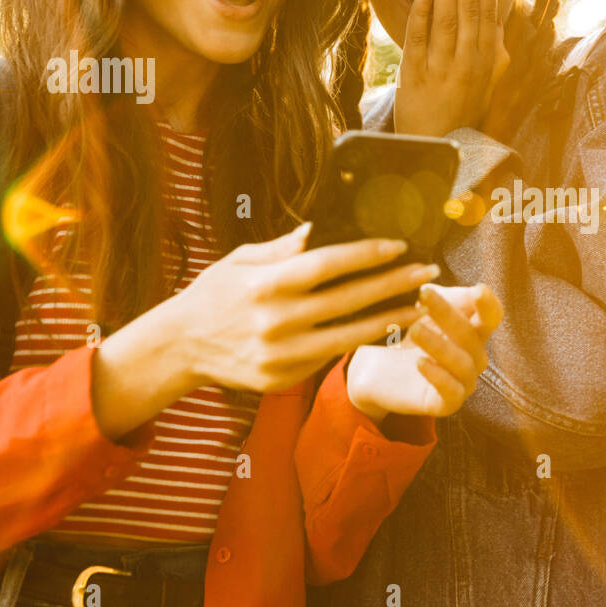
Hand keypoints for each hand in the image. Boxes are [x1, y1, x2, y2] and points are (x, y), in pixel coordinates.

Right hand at [173, 222, 437, 393]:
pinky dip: (357, 342)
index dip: (367, 254)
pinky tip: (382, 328)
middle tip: (427, 273)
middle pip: (349, 300)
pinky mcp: (283, 379)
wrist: (178, 347)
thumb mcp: (241, 261)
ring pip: (349, 336)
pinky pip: (329, 357)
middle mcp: (276, 321)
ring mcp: (281, 355)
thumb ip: (284, 248)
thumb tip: (322, 227)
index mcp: (266, 285)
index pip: (328, 265)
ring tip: (419, 306)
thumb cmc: (214, 295)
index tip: (400, 245)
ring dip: (389, 320)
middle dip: (394, 284)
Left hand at [346, 282, 503, 419]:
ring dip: (439, 344)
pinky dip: (438, 376)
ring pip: (461, 362)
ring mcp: (465, 381)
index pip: (492, 316)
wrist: (379, 372)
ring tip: (414, 330)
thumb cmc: (409, 335)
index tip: (478, 289)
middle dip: (448, 313)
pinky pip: (451, 391)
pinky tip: (420, 362)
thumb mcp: (422, 310)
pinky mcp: (448, 404)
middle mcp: (476, 356)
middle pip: (471, 334)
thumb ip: (440, 296)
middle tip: (423, 296)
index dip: (488, 304)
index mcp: (475, 330)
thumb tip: (448, 282)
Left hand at [393, 0, 509, 136]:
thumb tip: (496, 22)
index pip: (488, 15)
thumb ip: (491, 54)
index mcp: (487, 64)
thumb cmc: (461, 118)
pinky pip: (420, 39)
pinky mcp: (416, 78)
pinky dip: (423, 12)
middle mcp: (469, 65)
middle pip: (470, 11)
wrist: (437, 153)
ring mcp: (443, 71)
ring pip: (447, 19)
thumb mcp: (486, 87)